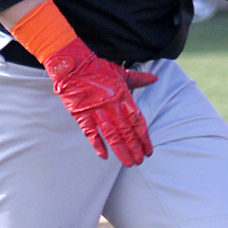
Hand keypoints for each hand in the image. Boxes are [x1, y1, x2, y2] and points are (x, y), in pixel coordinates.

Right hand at [43, 39, 157, 166]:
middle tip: (140, 161)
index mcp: (123, 96)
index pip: (137, 121)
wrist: (73, 65)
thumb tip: (154, 79)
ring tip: (128, 163)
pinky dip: (97, 145)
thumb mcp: (121, 72)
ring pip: (112, 135)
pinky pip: (91, 133)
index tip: (148, 150)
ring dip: (121, 150)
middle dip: (135, 148)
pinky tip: (104, 155)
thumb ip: (138, 79)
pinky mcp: (82, 114)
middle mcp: (112, 106)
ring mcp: (96, 111)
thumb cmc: (97, 68)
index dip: (144, 137)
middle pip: (127, 132)